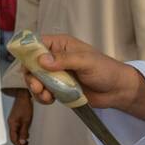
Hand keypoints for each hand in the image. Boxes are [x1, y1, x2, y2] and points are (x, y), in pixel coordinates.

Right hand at [7, 92, 32, 144]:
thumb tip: (22, 142)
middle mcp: (11, 123)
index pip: (13, 139)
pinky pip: (19, 128)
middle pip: (14, 137)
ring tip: (29, 144)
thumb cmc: (26, 105)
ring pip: (17, 133)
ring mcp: (14, 120)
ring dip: (22, 139)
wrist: (25, 94)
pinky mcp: (17, 118)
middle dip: (20, 144)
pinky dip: (23, 133)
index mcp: (12, 124)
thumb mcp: (27, 120)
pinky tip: (28, 135)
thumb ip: (24, 131)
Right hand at [22, 33, 144, 123]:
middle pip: (31, 64)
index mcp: (61, 45)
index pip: (36, 44)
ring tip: (45, 96)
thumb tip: (42, 60)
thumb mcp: (85, 62)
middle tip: (37, 86)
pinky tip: (50, 100)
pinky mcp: (58, 88)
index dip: (28, 54)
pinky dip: (42, 97)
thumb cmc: (105, 70)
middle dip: (31, 76)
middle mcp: (55, 58)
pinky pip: (43, 91)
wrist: (116, 90)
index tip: (27, 66)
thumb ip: (64, 60)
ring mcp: (56, 74)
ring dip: (36, 89)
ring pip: (35, 79)